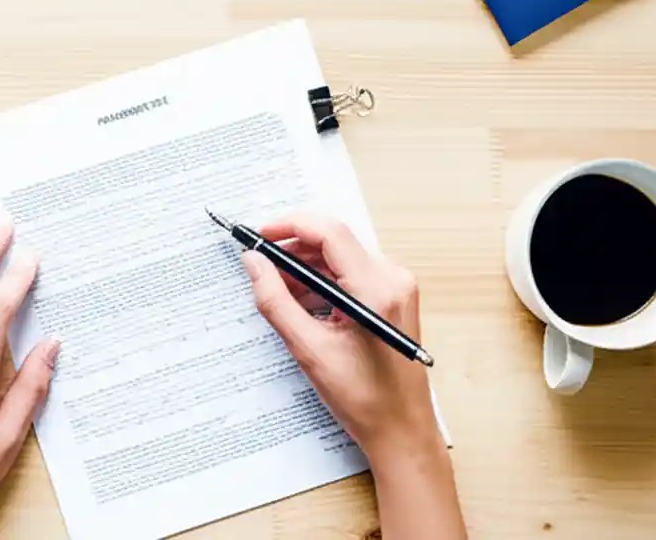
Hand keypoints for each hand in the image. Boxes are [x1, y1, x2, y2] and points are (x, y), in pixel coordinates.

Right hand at [239, 214, 437, 460]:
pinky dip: (323, 281)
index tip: (260, 235)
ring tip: (278, 291)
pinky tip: (302, 303)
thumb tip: (254, 264)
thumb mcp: (308, 349)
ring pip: (341, 258)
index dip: (290, 226)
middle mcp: (393, 281)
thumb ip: (275, 301)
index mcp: (377, 291)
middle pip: (335, 242)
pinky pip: (353, 274)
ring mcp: (398, 288)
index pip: (330, 233)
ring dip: (307, 267)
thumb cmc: (364, 399)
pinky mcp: (395, 299)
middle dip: (294, 250)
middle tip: (261, 266)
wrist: (401, 430)